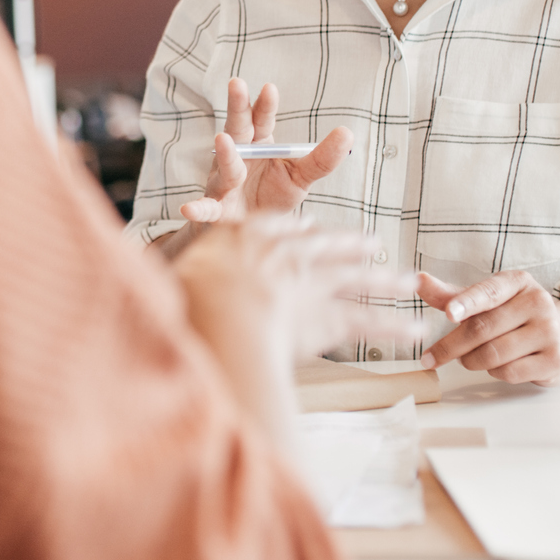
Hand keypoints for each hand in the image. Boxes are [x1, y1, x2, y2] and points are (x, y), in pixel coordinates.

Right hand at [172, 217, 421, 452]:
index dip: (301, 232)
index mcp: (252, 235)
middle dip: (353, 246)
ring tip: (411, 282)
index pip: (282, 229)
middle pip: (329, 246)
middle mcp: (289, 253)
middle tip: (374, 245)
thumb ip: (176, 272)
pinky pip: (370, 322)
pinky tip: (416, 330)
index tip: (313, 232)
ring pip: (359, 279)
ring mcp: (314, 282)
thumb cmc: (191, 288)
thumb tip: (143, 272)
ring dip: (388, 281)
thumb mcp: (179, 270)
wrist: (221, 306)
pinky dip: (396, 327)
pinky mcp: (331, 316)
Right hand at [178, 78, 352, 225]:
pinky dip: (197, 209)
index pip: (261, 120)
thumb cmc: (272, 197)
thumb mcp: (301, 177)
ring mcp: (224, 183)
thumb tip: (348, 133)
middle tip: (237, 83)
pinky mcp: (217, 211)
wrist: (251, 234)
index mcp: (257, 146)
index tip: (270, 89)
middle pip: (237, 129)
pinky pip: (206, 209)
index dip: (264, 106)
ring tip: (223, 139)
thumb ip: (322, 159)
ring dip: (225, 155)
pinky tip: (188, 208)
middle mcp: (237, 159)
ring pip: (225, 168)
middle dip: (236, 107)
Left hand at [416, 270, 559, 386]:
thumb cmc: (515, 316)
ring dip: (471, 361)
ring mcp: (550, 332)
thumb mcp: (487, 299)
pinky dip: (494, 373)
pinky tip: (496, 366)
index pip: (489, 291)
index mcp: (518, 282)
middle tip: (431, 356)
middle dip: (451, 346)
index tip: (448, 313)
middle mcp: (538, 303)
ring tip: (469, 358)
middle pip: (483, 328)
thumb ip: (452, 294)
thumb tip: (419, 280)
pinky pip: (510, 372)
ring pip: (494, 354)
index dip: (467, 302)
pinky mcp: (554, 361)